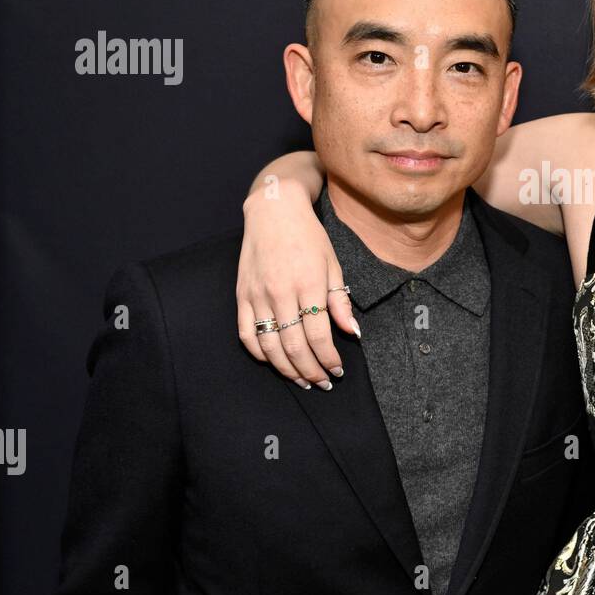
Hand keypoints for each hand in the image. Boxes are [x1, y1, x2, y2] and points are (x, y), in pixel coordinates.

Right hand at [236, 180, 358, 388]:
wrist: (274, 212)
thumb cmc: (309, 238)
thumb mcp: (333, 265)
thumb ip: (340, 301)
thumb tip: (352, 332)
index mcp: (308, 285)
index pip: (319, 336)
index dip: (328, 358)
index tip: (337, 371)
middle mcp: (280, 293)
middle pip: (294, 347)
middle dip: (310, 370)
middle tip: (322, 383)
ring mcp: (257, 296)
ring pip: (270, 346)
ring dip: (287, 369)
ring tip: (302, 380)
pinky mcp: (241, 296)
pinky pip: (247, 334)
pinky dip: (260, 353)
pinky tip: (274, 361)